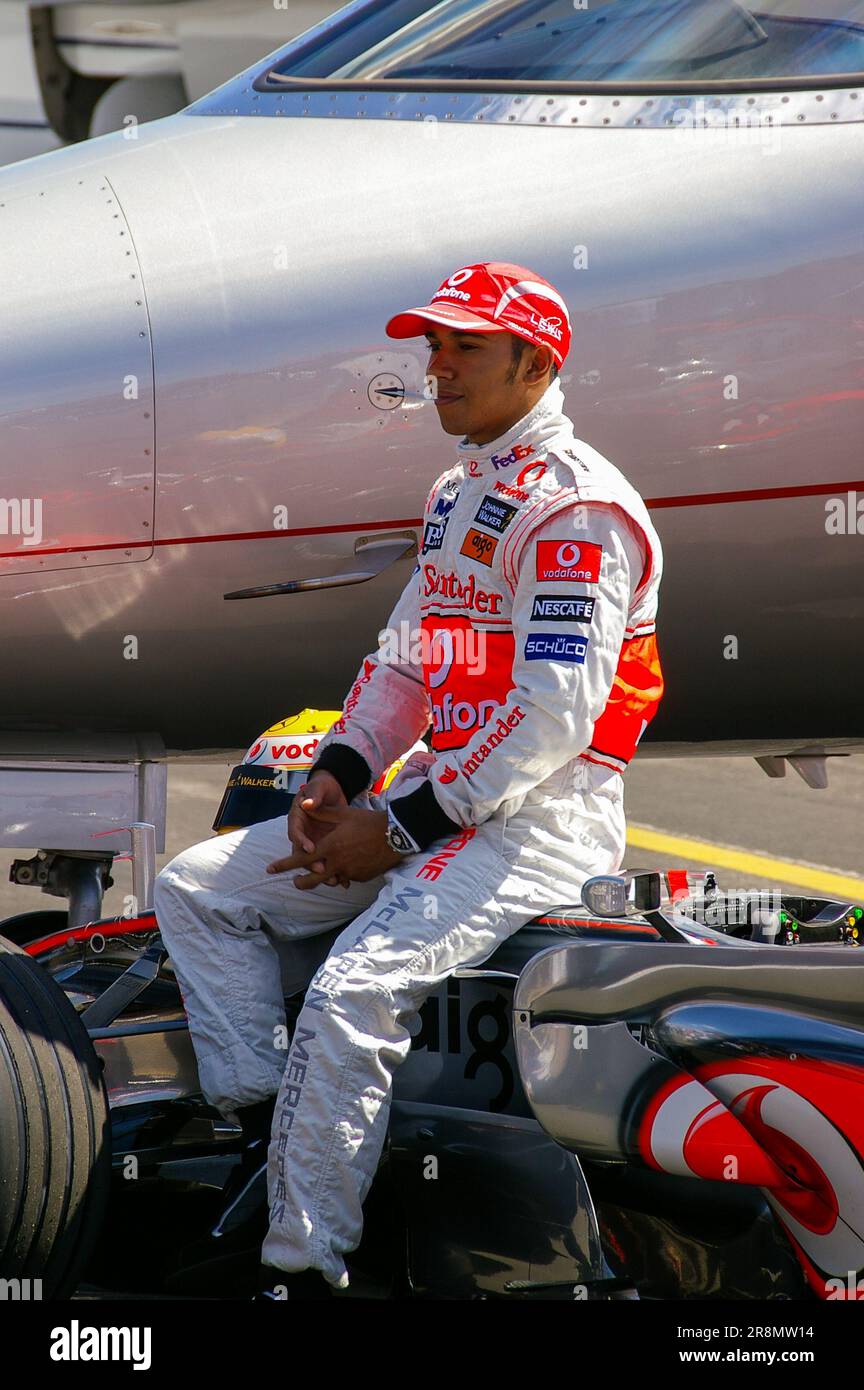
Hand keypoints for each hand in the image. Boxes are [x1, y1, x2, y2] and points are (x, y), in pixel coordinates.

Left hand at [268, 804, 403, 889]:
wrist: (396, 835)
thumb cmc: (368, 822)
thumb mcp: (343, 814)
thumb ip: (321, 813)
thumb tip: (303, 806)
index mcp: (329, 847)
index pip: (300, 859)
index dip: (284, 865)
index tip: (270, 869)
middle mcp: (337, 863)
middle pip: (312, 880)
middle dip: (301, 882)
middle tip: (295, 881)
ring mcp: (349, 873)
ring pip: (331, 880)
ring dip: (325, 877)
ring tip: (324, 871)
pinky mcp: (360, 877)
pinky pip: (346, 878)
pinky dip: (343, 874)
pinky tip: (348, 864)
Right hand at [287, 769, 348, 885]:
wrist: (332, 792)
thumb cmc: (321, 788)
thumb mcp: (317, 788)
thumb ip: (314, 795)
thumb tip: (307, 802)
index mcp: (297, 819)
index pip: (295, 833)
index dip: (300, 842)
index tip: (309, 849)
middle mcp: (303, 833)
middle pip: (301, 853)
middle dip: (310, 863)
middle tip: (321, 870)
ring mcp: (313, 841)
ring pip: (313, 860)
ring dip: (321, 871)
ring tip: (332, 880)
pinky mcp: (325, 846)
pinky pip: (326, 860)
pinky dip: (334, 870)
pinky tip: (343, 879)